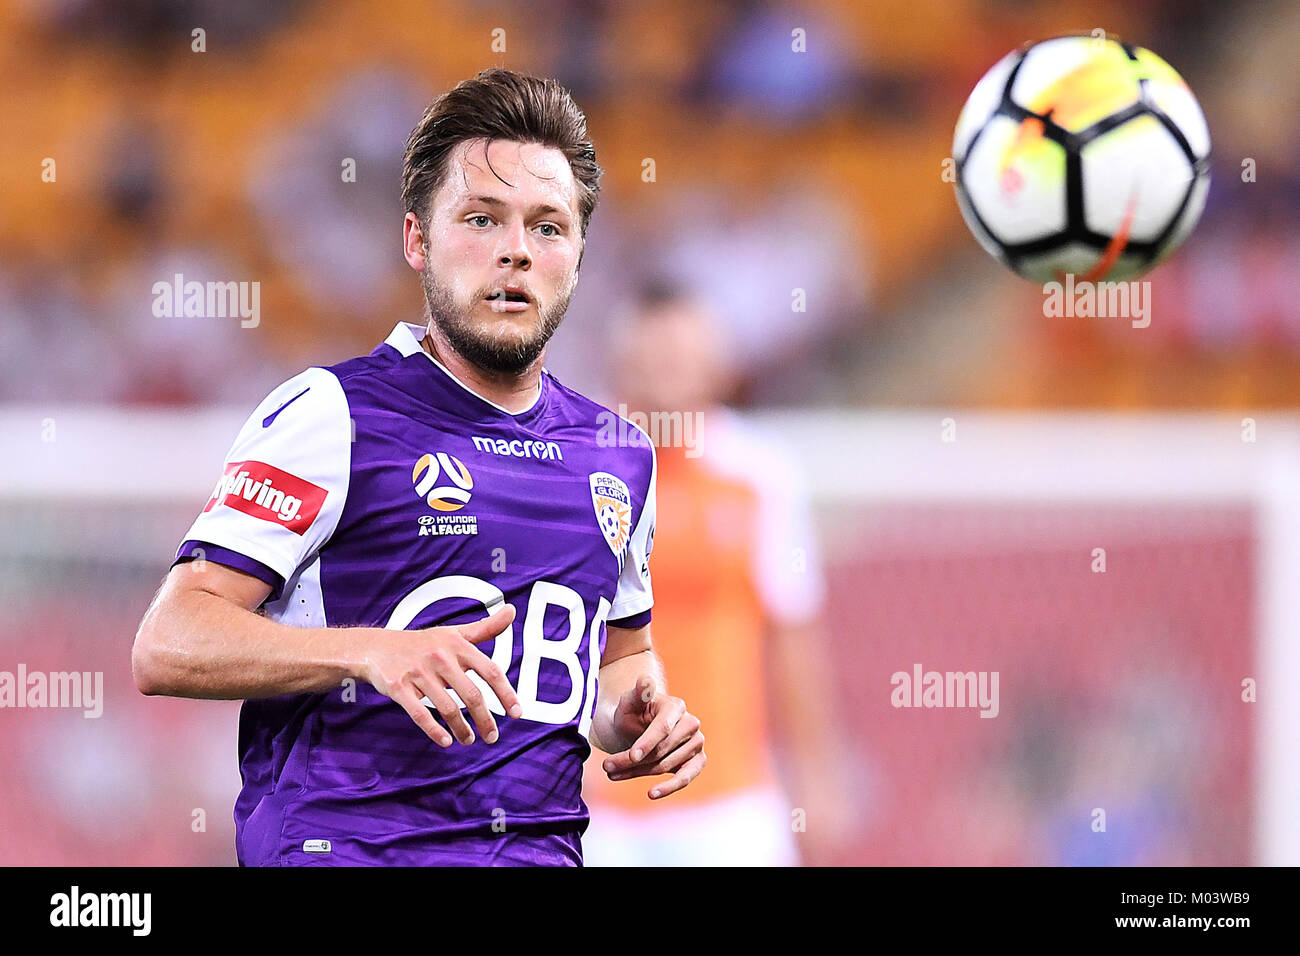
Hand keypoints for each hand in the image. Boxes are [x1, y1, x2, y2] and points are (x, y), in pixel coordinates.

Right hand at [362, 604, 520, 747]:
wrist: (377, 648)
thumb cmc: (424, 643)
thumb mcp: (454, 633)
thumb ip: (485, 628)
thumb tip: (512, 610)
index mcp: (458, 645)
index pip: (491, 671)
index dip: (506, 694)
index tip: (517, 714)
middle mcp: (440, 657)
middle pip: (472, 694)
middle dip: (486, 720)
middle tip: (492, 737)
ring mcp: (418, 672)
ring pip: (448, 708)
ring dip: (462, 729)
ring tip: (469, 740)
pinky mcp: (398, 687)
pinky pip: (419, 713)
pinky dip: (434, 730)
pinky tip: (446, 741)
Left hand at [601, 675, 705, 799]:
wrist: (640, 726)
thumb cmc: (634, 712)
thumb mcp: (630, 701)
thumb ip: (638, 693)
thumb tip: (645, 680)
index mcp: (676, 706)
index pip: (663, 728)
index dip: (647, 743)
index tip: (631, 756)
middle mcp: (691, 724)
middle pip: (661, 750)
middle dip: (632, 761)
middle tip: (607, 766)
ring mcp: (696, 743)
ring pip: (666, 766)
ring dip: (638, 773)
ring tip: (613, 773)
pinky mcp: (697, 761)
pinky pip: (686, 778)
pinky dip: (669, 787)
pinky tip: (651, 794)